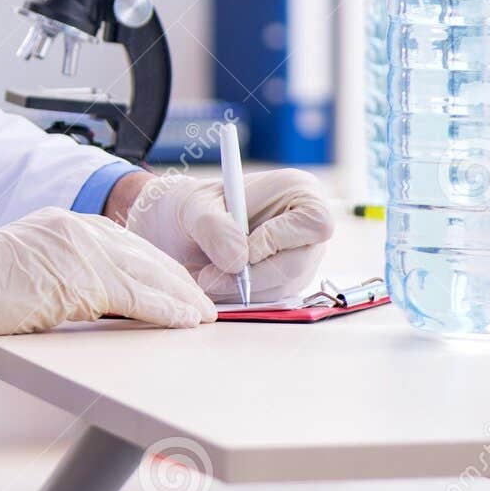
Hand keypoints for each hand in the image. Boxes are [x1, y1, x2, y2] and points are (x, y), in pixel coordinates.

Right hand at [0, 205, 215, 378]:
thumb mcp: (28, 270)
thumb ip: (64, 272)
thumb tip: (99, 297)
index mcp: (58, 221)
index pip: (121, 238)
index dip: (154, 262)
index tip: (175, 281)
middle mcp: (71, 225)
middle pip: (139, 250)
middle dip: (174, 277)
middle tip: (201, 301)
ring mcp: (75, 248)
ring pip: (144, 271)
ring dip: (179, 295)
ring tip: (202, 315)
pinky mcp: (78, 277)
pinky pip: (135, 295)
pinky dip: (165, 310)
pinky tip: (183, 321)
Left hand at [124, 168, 334, 302]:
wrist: (175, 227)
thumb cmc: (188, 205)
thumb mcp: (190, 207)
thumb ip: (212, 227)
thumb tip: (238, 260)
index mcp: (296, 191)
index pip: (314, 223)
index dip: (280, 240)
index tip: (243, 248)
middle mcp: (305, 226)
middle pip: (300, 264)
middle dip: (252, 277)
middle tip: (209, 277)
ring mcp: (299, 256)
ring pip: (285, 288)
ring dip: (242, 290)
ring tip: (206, 275)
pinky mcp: (285, 280)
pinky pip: (272, 300)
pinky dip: (241, 297)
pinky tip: (216, 281)